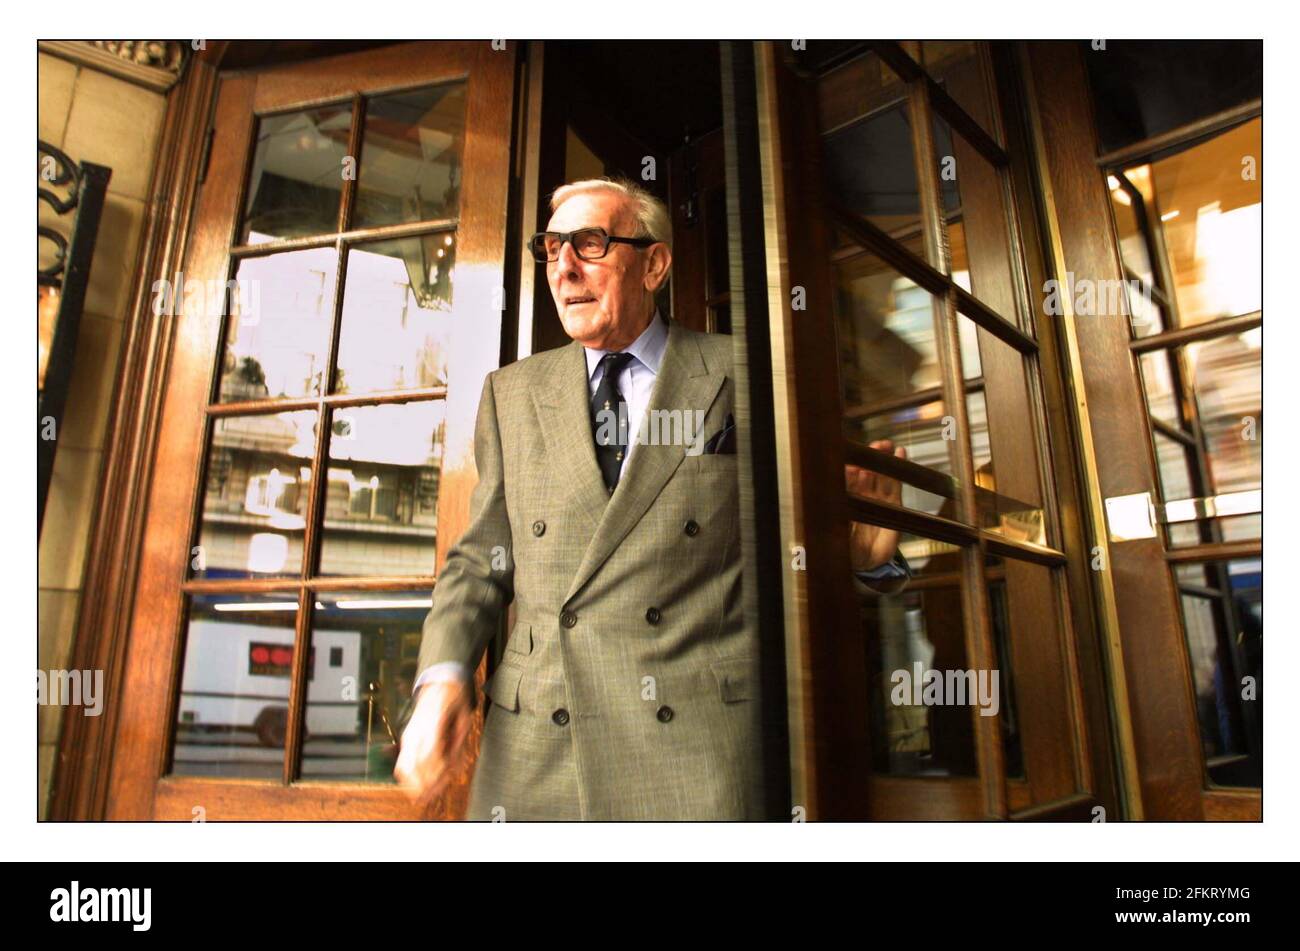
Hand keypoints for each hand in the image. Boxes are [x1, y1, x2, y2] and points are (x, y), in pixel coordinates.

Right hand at [393, 678, 474, 810]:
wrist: (438, 685)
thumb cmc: (455, 701)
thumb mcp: (464, 718)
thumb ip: (459, 742)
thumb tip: (454, 765)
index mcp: (433, 723)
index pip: (430, 753)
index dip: (436, 770)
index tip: (445, 778)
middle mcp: (417, 730)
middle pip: (413, 764)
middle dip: (424, 784)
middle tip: (433, 795)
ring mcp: (409, 735)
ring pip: (403, 767)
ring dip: (414, 784)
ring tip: (426, 794)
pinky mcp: (407, 738)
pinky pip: (402, 763)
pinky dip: (407, 778)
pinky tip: (418, 785)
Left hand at [845, 439, 905, 571]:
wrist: (867, 562)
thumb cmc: (847, 548)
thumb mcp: (839, 534)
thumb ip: (838, 518)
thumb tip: (837, 502)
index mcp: (844, 499)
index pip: (845, 478)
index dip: (849, 469)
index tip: (853, 465)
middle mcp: (859, 494)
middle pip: (864, 469)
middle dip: (868, 456)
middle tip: (874, 446)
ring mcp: (876, 497)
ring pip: (879, 473)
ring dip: (883, 458)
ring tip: (886, 445)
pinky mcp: (893, 503)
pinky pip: (895, 483)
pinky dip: (897, 470)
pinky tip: (900, 454)